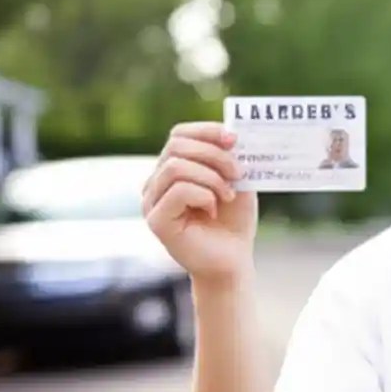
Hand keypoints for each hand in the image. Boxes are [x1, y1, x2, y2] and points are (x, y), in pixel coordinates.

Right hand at [142, 122, 257, 284]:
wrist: (232, 260)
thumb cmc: (233, 220)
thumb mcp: (237, 180)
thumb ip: (230, 156)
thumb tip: (231, 131)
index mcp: (173, 168)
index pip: (179, 134)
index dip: (207, 131)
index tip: (235, 140)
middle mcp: (156, 182)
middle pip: (177, 145)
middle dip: (215, 155)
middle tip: (238, 173)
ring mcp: (152, 201)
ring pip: (176, 166)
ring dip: (211, 177)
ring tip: (227, 195)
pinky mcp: (156, 220)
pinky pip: (179, 190)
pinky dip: (204, 195)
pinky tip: (213, 211)